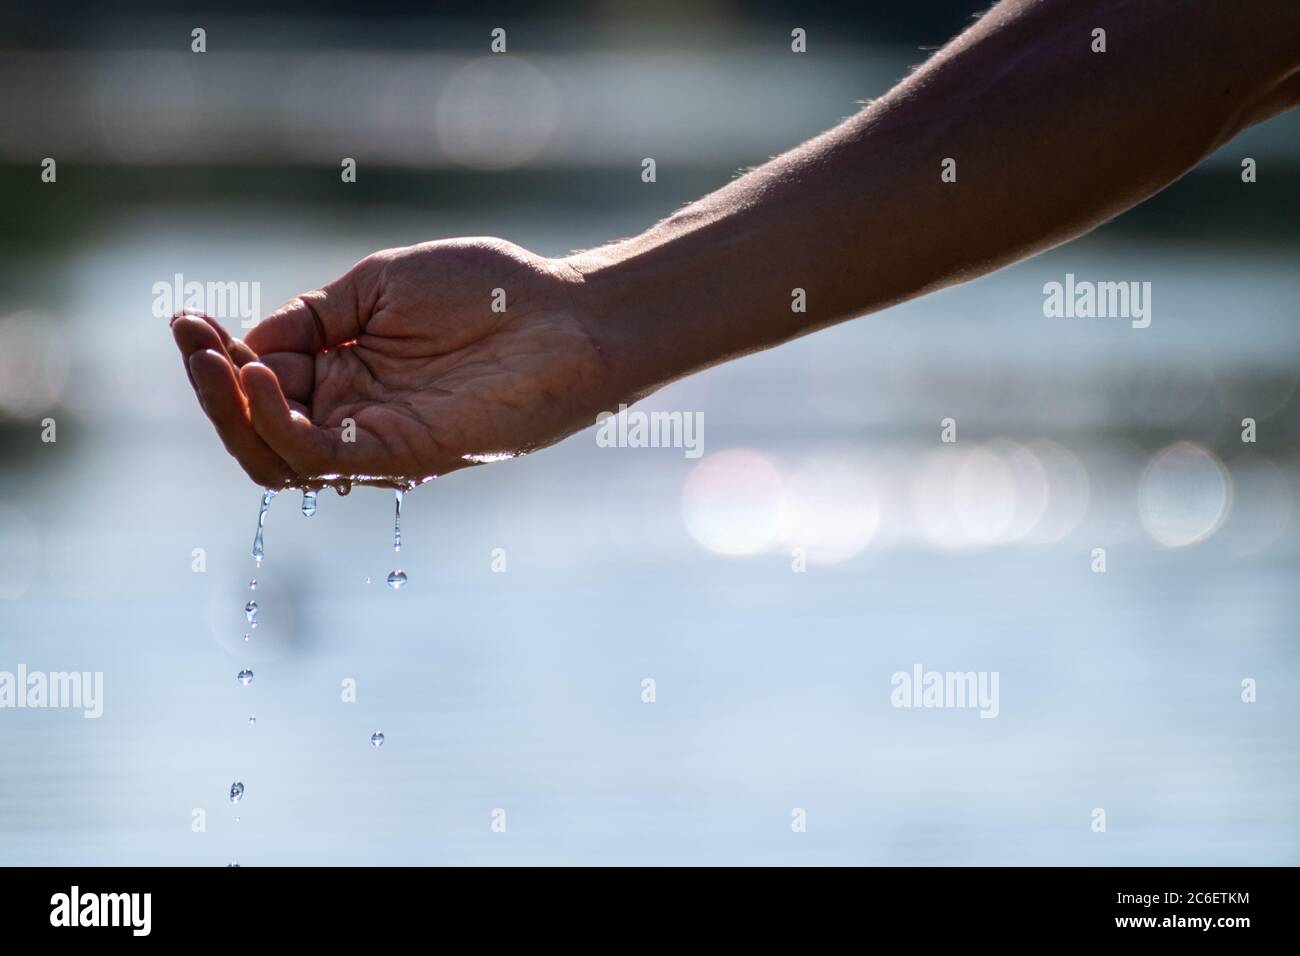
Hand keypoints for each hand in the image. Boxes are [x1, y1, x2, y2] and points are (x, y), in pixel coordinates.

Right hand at [171, 238, 614, 487]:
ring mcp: (375, 436)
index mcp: (344, 369)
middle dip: (212, 386)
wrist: (563, 316)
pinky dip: (278, 426)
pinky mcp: (402, 454)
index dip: (219, 355)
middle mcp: (353, 411)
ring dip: (232, 409)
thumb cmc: (486, 290)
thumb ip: (312, 316)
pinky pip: (321, 457)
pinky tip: (261, 377)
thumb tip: (249, 343)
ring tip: (216, 360)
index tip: (185, 318)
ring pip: (277, 453)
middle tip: (190, 339)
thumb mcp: (377, 284)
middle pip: (257, 426)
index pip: (261, 379)